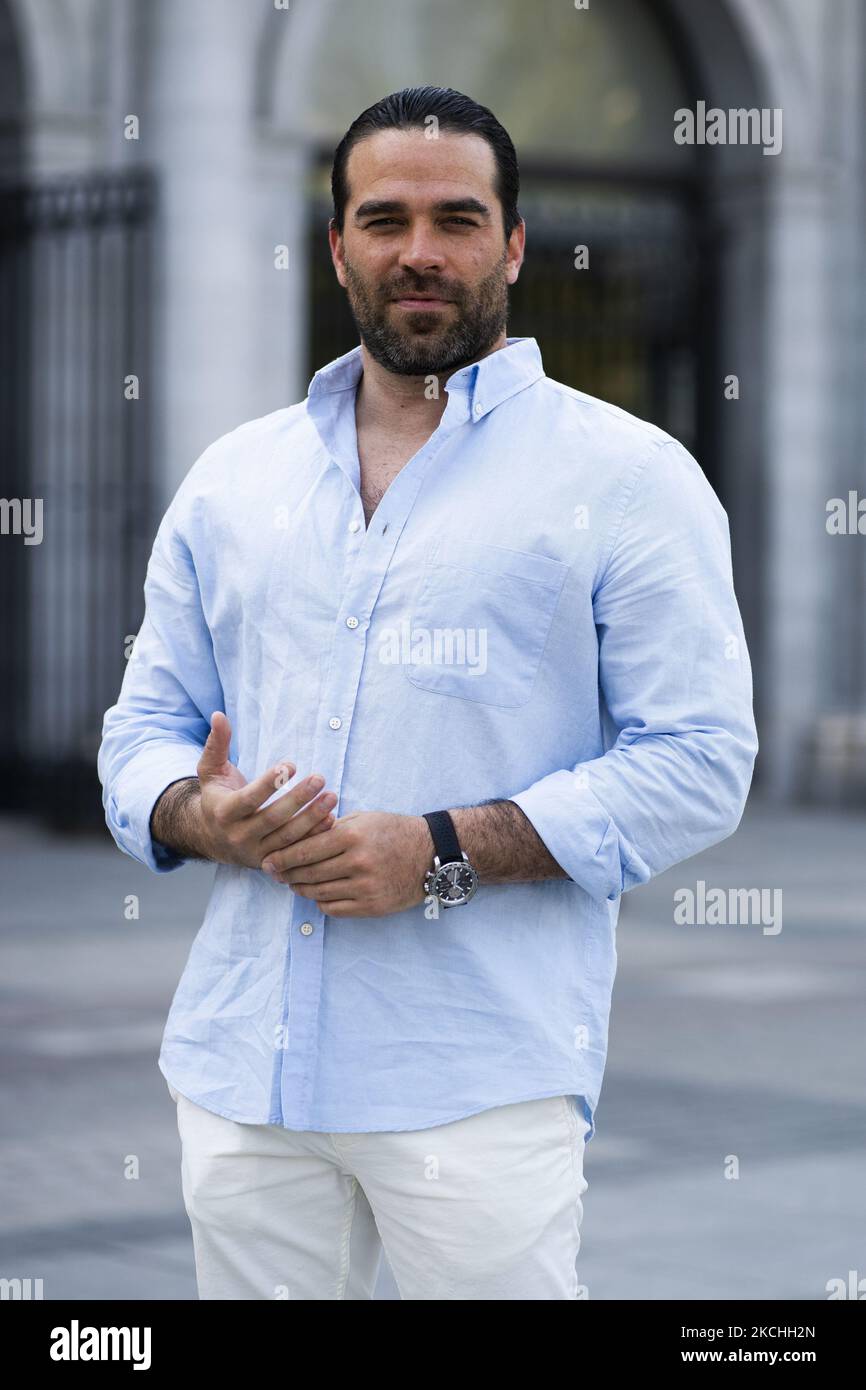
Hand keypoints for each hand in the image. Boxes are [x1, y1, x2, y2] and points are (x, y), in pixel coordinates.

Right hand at [187, 711, 337, 868]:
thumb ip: (216, 744)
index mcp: (224, 813)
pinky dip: (314, 836)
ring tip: (331, 796)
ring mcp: (256, 853)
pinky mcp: (272, 863)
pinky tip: (332, 819)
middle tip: (320, 778)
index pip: (249, 799)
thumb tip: (218, 714)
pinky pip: (296, 851)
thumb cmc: (217, 797)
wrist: (211, 838)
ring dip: (312, 818)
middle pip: (272, 819)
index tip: (291, 764)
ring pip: (288, 837)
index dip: (270, 783)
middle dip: (298, 799)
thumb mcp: (211, 771)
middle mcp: (239, 836)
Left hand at [261, 810, 433, 917]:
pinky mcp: (372, 907)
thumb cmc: (394, 831)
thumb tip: (297, 838)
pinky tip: (317, 893)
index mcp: (352, 836)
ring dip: (301, 889)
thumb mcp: (363, 819)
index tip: (266, 862)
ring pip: (318, 893)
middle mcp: (358, 863)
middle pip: (307, 874)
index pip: (305, 850)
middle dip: (286, 875)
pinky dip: (321, 901)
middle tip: (274, 874)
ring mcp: (365, 887)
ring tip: (294, 883)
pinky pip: (334, 908)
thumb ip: (331, 828)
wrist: (431, 853)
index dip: (281, 858)